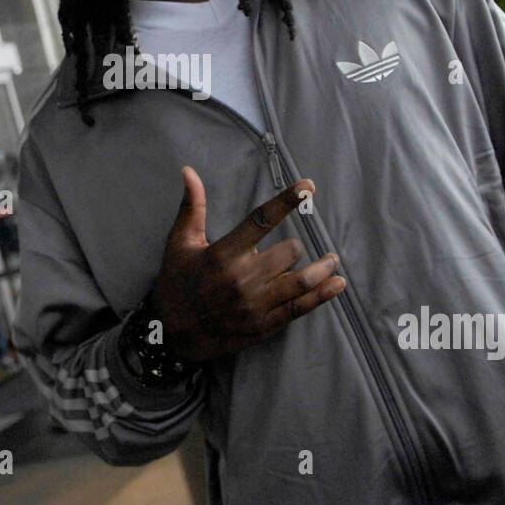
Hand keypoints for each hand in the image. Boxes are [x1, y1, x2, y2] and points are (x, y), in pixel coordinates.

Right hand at [149, 166, 345, 363]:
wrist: (169, 333)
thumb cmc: (176, 282)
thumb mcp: (179, 242)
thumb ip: (192, 207)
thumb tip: (189, 171)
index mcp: (224, 254)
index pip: (261, 219)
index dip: (287, 200)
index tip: (308, 186)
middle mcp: (242, 278)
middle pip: (289, 252)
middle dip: (296, 246)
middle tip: (298, 246)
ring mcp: (254, 304)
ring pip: (301, 281)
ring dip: (322, 269)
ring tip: (332, 261)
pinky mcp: (262, 326)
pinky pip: (298, 308)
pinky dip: (322, 296)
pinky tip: (336, 284)